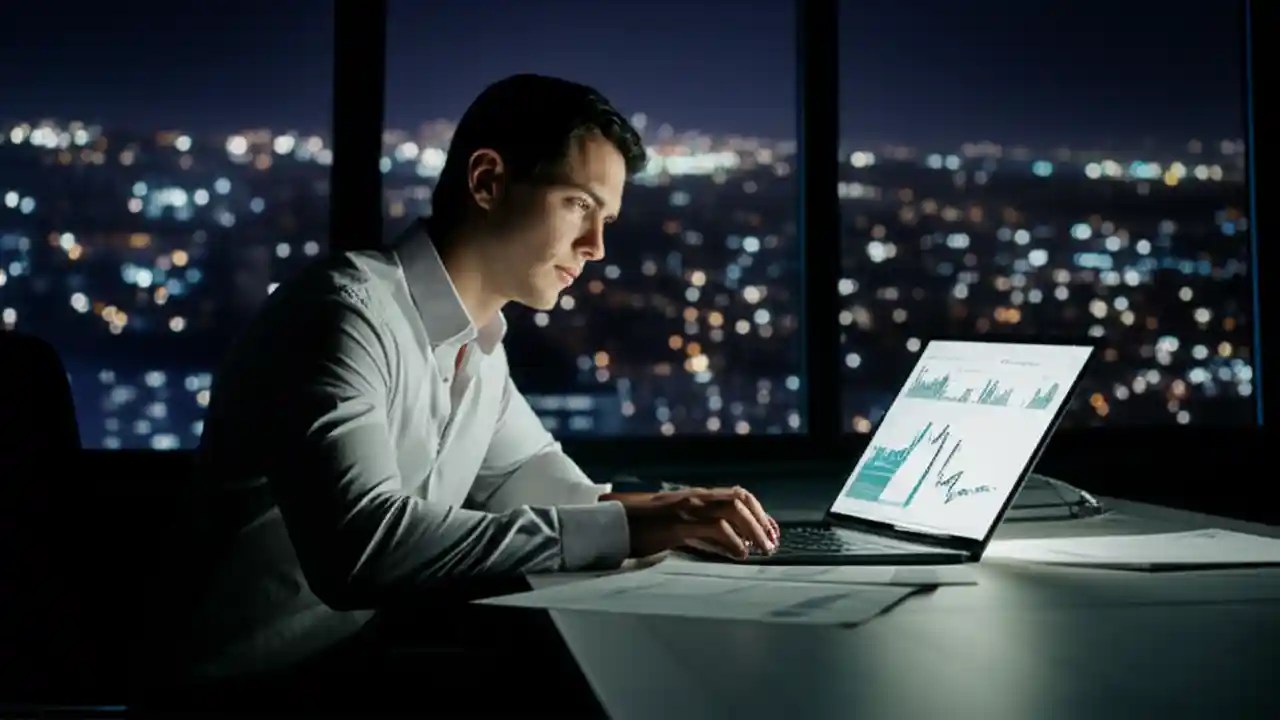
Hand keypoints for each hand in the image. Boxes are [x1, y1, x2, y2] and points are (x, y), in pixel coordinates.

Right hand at [605, 486, 779, 559]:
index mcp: (694, 497)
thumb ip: (702, 533)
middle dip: (761, 520)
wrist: (610, 523)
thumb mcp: (676, 527)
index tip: (772, 530)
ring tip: (762, 548)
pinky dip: (731, 541)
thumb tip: (732, 546)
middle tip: (772, 542)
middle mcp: (693, 498)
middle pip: (739, 499)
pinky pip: (712, 528)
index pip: (736, 495)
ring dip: (752, 529)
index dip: (758, 512)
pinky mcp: (676, 525)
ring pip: (731, 510)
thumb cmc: (640, 528)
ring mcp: (685, 509)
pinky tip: (739, 554)